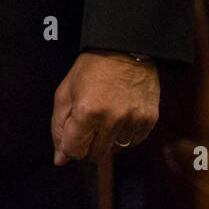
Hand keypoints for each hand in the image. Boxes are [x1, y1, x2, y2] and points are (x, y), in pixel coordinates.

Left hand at [51, 51, 158, 165]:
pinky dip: (123, 135)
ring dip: (106, 140)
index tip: (71, 138)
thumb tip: (60, 158)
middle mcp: (113, 121)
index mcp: (87, 112)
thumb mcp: (65, 92)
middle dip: (87, 144)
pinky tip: (119, 115)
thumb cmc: (91, 68)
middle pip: (95, 154)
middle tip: (87, 124)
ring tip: (104, 115)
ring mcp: (134, 122)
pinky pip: (133, 142)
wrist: (125, 50)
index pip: (75, 150)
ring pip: (115, 151)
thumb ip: (59, 126)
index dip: (69, 147)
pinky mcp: (149, 122)